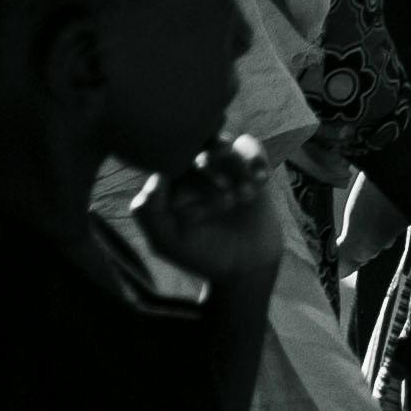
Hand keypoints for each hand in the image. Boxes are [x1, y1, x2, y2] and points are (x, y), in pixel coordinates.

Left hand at [132, 140, 285, 296]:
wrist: (243, 265)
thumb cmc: (201, 254)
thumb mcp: (167, 240)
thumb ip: (150, 211)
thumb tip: (158, 173)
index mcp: (169, 183)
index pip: (169, 162)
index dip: (182, 179)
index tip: (194, 209)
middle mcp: (192, 170)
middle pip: (197, 148)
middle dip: (213, 174)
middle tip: (228, 202)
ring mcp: (221, 165)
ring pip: (225, 144)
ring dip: (237, 168)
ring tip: (246, 196)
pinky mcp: (247, 165)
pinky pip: (249, 145)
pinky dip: (256, 160)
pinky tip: (260, 183)